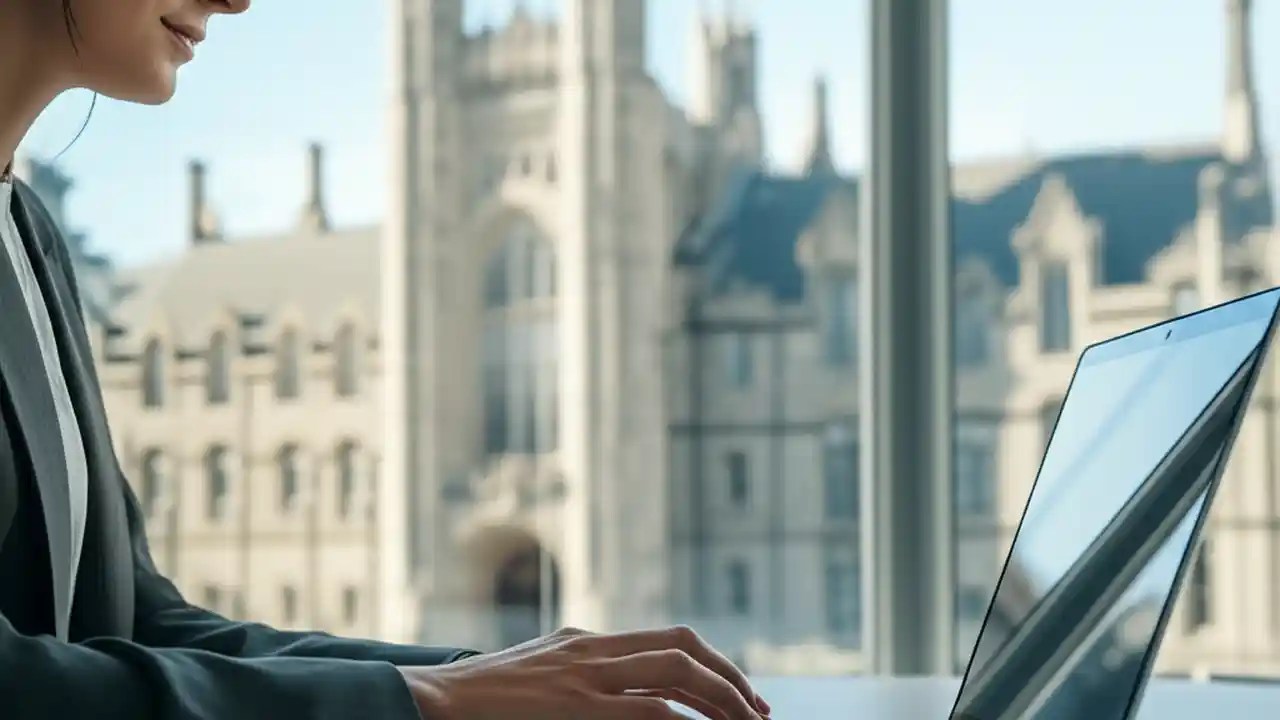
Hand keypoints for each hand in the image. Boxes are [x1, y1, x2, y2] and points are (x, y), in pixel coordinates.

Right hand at [398, 625, 771, 719]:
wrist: (431, 700)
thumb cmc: (479, 697)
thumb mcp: (538, 670)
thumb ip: (578, 669)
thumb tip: (618, 690)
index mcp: (586, 640)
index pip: (668, 640)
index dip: (714, 664)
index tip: (739, 694)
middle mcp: (592, 650)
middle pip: (683, 651)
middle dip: (730, 681)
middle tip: (758, 714)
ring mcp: (584, 677)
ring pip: (674, 677)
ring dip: (720, 703)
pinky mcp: (574, 706)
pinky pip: (646, 714)